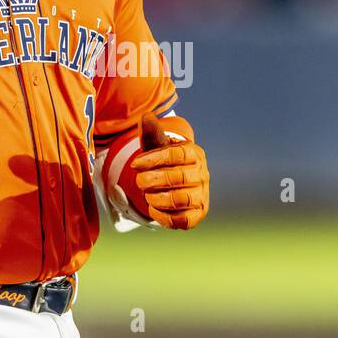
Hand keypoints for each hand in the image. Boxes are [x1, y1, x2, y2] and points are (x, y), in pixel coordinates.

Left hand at [129, 112, 209, 229]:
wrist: (175, 183)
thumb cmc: (164, 161)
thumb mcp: (158, 145)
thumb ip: (152, 131)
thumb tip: (146, 116)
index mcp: (195, 154)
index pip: (176, 154)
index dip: (153, 159)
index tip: (135, 164)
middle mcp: (202, 174)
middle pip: (177, 177)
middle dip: (152, 180)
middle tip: (138, 181)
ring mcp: (202, 196)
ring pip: (180, 199)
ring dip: (157, 198)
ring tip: (146, 195)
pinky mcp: (198, 215)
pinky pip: (182, 220)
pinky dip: (164, 216)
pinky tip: (153, 208)